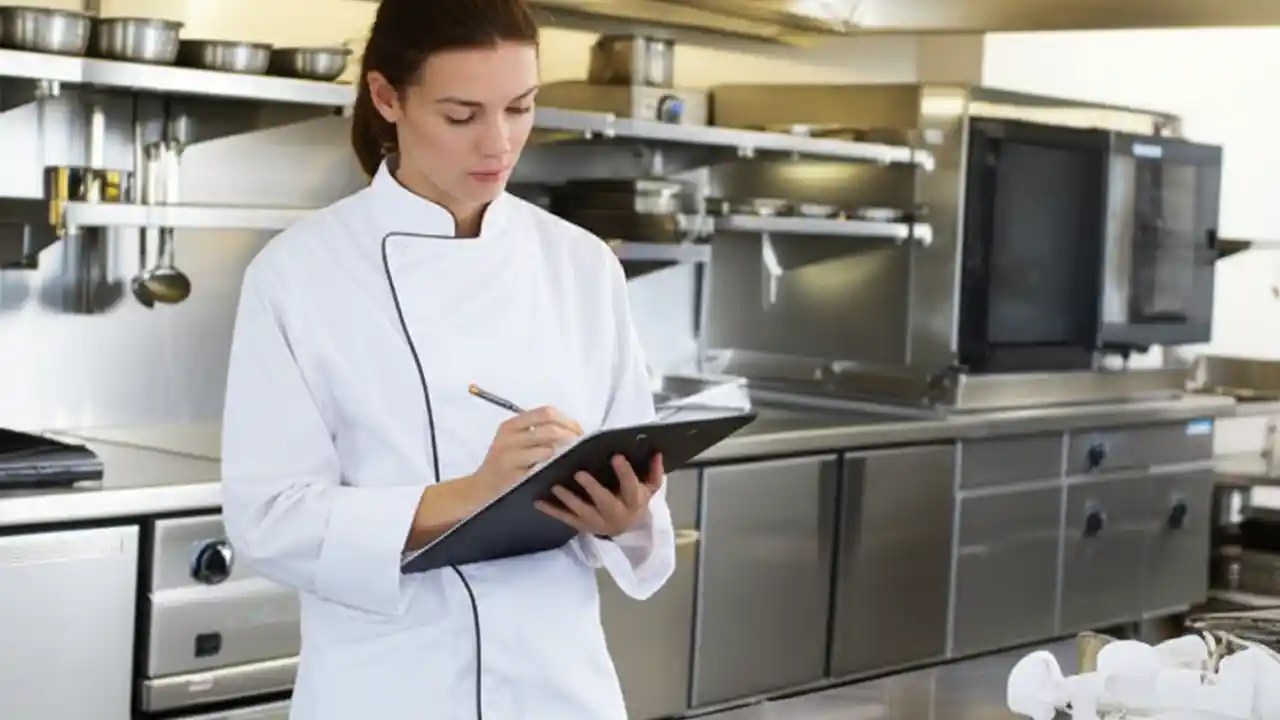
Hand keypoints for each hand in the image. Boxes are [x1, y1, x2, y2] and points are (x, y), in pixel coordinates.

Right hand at [471, 406, 582, 497]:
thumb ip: (537, 432)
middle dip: (570, 437)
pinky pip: (540, 467)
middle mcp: (509, 436)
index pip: (546, 413)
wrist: (480, 488)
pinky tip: (558, 470)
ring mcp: (509, 455)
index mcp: (512, 424)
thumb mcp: (514, 441)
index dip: (567, 421)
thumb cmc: (504, 464)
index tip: (579, 432)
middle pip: (550, 428)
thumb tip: (573, 429)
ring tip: (571, 459)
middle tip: (580, 447)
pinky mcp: (512, 474)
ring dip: (564, 453)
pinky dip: (553, 467)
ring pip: (547, 448)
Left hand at [535, 453, 664, 537]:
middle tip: (579, 473)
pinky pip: (566, 519)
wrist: (626, 529)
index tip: (616, 456)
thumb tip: (657, 453)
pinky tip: (538, 501)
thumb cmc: (635, 501)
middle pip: (605, 502)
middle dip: (593, 489)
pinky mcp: (582, 526)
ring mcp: (597, 522)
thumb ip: (654, 472)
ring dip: (569, 499)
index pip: (631, 486)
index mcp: (633, 502)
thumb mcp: (648, 488)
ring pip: (583, 512)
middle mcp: (616, 514)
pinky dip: (551, 510)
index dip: (625, 473)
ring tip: (556, 487)